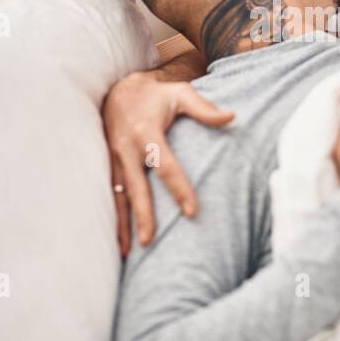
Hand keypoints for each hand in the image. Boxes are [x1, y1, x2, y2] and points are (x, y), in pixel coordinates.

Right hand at [104, 71, 234, 255]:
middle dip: (143, 215)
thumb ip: (205, 109)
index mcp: (146, 133)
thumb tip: (233, 117)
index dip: (179, 189)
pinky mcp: (106, 164)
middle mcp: (126, 148)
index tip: (192, 211)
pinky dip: (112, 217)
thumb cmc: (156, 95)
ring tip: (127, 252)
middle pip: (136, 187)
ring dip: (122, 224)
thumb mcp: (181, 94)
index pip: (165, 166)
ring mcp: (113, 158)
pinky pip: (109, 194)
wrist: (118, 89)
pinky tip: (117, 239)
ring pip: (118, 196)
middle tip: (151, 241)